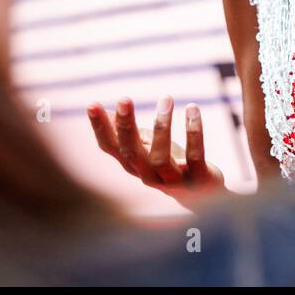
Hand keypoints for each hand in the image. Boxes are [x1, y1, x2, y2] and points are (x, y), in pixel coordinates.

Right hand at [87, 96, 226, 206]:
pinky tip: (192, 109)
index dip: (100, 128)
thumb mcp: (146, 146)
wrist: (203, 195)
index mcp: (133, 164)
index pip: (110, 147)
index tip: (91, 104)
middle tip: (124, 99)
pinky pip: (195, 156)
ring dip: (162, 126)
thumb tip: (100, 109)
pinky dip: (194, 133)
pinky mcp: (197, 179)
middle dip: (125, 126)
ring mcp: (173, 180)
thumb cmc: (170, 164)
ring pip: (160, 158)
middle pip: (131, 152)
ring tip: (166, 98)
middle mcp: (148, 174)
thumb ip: (126, 132)